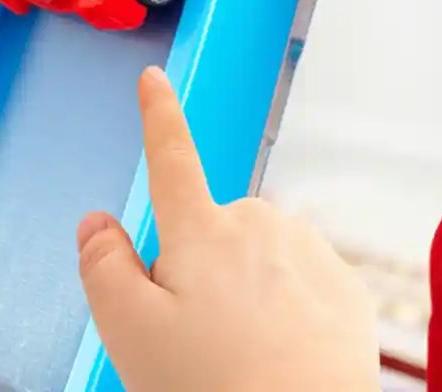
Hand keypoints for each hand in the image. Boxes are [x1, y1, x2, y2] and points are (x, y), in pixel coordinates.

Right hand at [76, 67, 380, 391]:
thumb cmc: (216, 389)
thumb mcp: (129, 333)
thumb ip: (102, 268)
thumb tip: (96, 223)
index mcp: (200, 232)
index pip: (170, 158)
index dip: (157, 115)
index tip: (153, 79)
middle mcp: (259, 226)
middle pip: (213, 226)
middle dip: (200, 262)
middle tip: (195, 330)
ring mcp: (308, 252)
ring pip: (260, 253)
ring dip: (247, 285)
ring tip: (243, 351)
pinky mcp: (346, 286)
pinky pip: (302, 278)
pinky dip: (288, 304)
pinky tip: (281, 352)